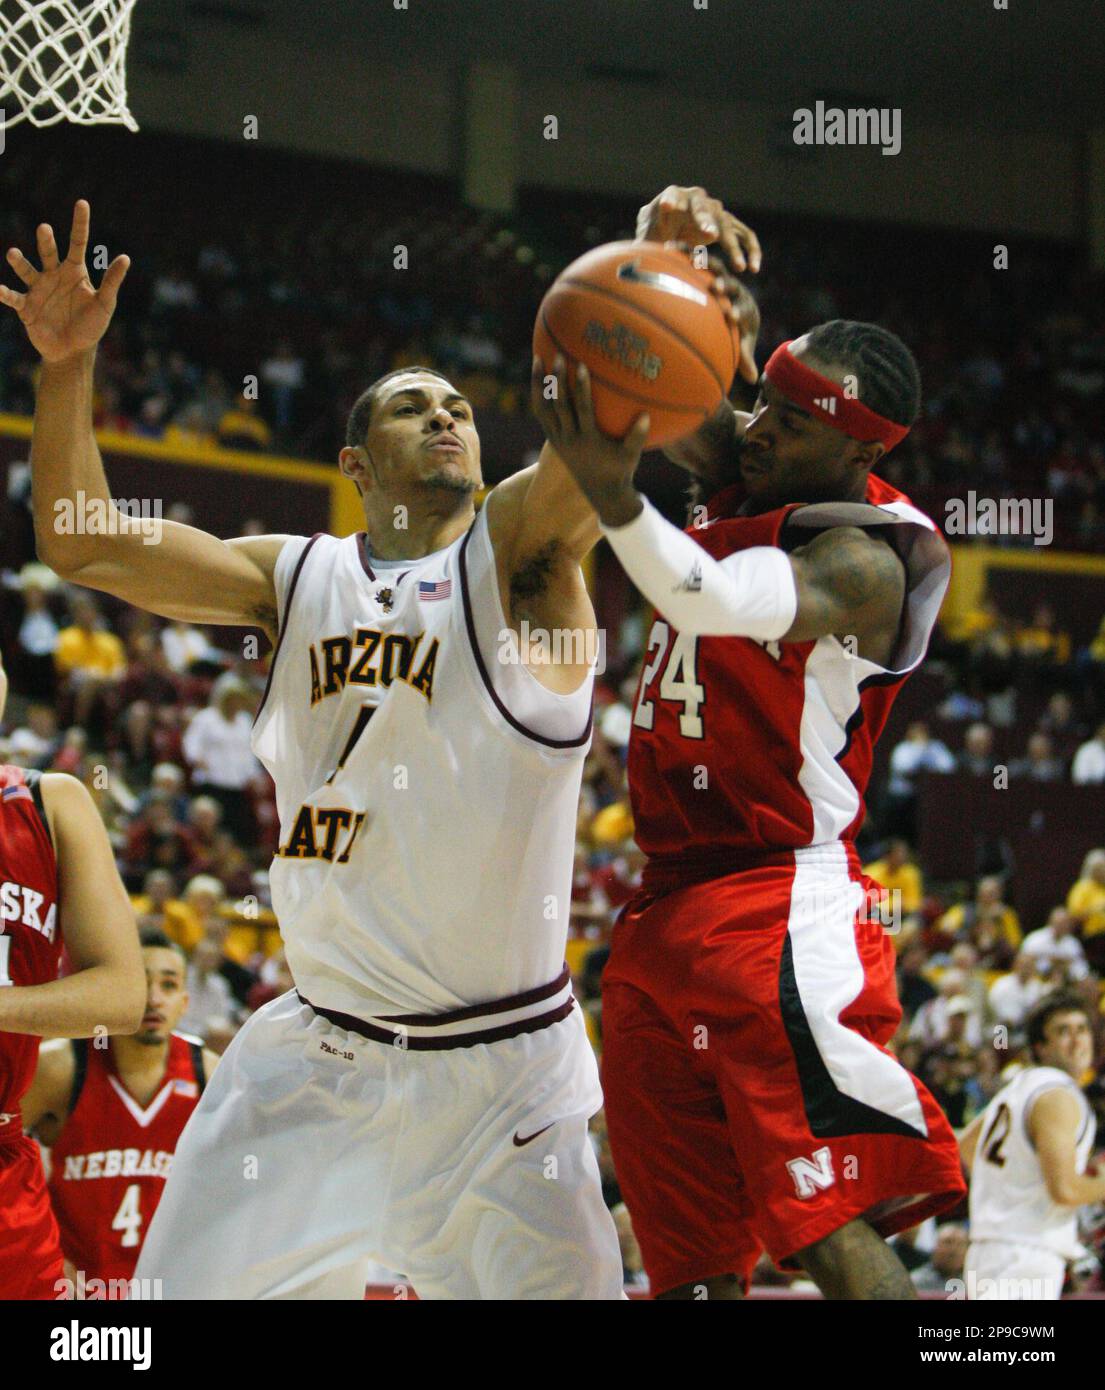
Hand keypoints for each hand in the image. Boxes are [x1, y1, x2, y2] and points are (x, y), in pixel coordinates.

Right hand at [0, 200, 129, 362]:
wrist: (72, 351)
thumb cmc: (90, 326)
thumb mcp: (105, 305)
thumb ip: (112, 282)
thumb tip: (126, 258)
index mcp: (74, 271)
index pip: (77, 242)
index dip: (80, 223)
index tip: (82, 203)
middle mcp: (54, 275)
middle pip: (49, 252)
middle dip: (46, 241)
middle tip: (45, 229)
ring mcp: (38, 289)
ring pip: (26, 270)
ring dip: (19, 262)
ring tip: (14, 254)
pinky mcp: (26, 306)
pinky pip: (13, 297)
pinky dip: (4, 294)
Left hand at [531, 354, 647, 527]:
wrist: (600, 492)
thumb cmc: (620, 470)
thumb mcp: (631, 456)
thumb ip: (637, 437)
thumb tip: (646, 415)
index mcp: (588, 440)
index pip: (582, 410)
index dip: (581, 388)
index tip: (581, 366)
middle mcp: (569, 439)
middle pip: (559, 406)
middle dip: (557, 381)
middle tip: (558, 356)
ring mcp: (558, 440)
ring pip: (542, 409)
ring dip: (538, 385)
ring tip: (536, 359)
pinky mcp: (553, 440)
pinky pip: (541, 414)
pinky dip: (538, 395)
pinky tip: (539, 376)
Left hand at [636, 184, 761, 272]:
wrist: (668, 236)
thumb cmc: (653, 238)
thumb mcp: (645, 239)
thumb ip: (645, 241)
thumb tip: (642, 248)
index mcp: (672, 197)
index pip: (672, 194)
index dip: (670, 200)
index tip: (667, 207)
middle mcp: (696, 199)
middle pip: (702, 206)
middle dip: (705, 219)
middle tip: (709, 233)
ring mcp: (714, 210)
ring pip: (726, 223)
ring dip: (732, 243)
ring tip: (738, 265)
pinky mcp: (728, 224)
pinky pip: (744, 234)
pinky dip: (751, 249)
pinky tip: (753, 269)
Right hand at [662, 242, 759, 384]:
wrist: (741, 302)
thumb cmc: (739, 326)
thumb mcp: (742, 340)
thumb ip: (745, 357)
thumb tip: (753, 379)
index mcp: (742, 305)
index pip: (741, 308)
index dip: (737, 312)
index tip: (732, 317)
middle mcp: (732, 286)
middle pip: (729, 283)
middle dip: (723, 285)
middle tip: (716, 288)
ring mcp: (719, 274)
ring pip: (712, 264)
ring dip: (702, 261)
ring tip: (689, 257)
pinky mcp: (708, 267)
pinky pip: (694, 258)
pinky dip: (683, 252)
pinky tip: (667, 247)